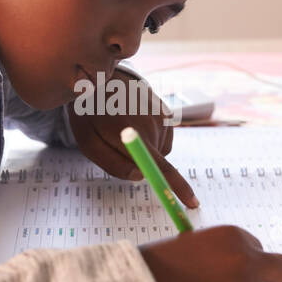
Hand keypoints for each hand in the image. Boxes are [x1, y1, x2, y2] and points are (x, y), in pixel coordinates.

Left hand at [65, 68, 198, 207]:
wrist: (99, 78)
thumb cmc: (89, 113)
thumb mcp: (89, 143)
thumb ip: (114, 164)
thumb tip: (141, 176)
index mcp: (132, 133)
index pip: (161, 166)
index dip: (177, 187)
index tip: (192, 203)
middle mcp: (153, 123)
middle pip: (157, 161)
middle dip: (142, 163)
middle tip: (114, 144)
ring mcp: (162, 114)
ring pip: (161, 150)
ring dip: (147, 150)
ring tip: (123, 129)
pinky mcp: (165, 110)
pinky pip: (164, 137)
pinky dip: (152, 138)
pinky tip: (134, 122)